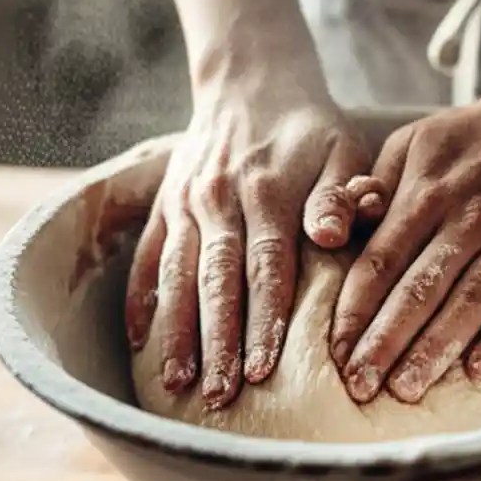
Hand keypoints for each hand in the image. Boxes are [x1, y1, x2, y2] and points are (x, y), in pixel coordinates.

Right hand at [124, 71, 383, 409]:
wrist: (251, 84)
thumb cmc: (311, 131)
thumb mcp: (342, 150)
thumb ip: (341, 196)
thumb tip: (335, 234)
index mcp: (269, 192)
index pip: (267, 268)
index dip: (264, 320)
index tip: (263, 370)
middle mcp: (220, 201)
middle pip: (217, 282)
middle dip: (217, 342)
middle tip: (220, 396)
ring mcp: (186, 204)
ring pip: (176, 275)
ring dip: (176, 331)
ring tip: (177, 383)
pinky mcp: (163, 206)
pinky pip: (146, 256)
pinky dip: (140, 299)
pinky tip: (139, 343)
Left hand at [332, 92, 480, 403]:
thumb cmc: (471, 139)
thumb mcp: (412, 144)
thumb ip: (373, 189)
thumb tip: (333, 230)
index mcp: (426, 192)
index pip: (381, 261)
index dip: (355, 310)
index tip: (334, 353)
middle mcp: (469, 217)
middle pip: (420, 289)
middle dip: (385, 342)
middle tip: (359, 387)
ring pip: (470, 301)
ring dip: (435, 349)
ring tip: (405, 389)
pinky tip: (478, 371)